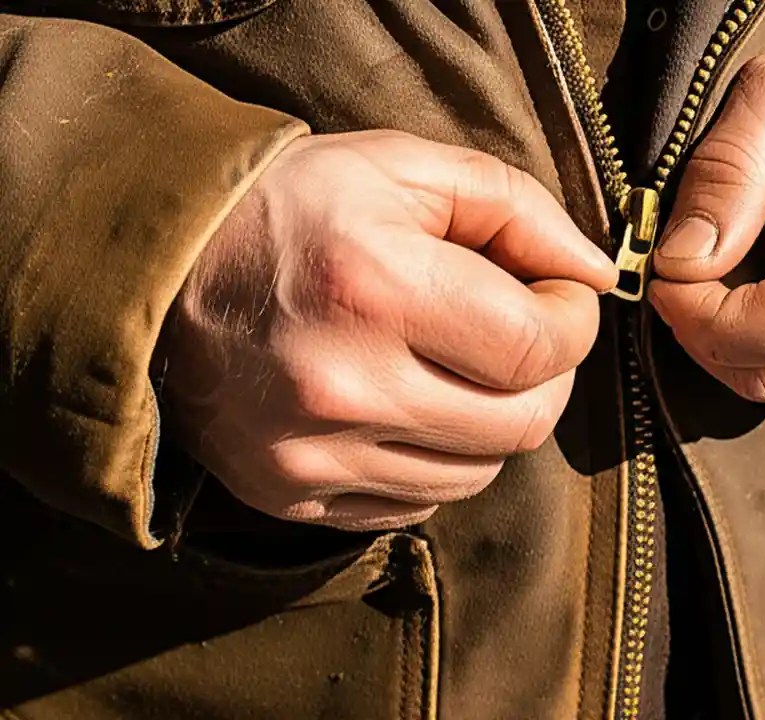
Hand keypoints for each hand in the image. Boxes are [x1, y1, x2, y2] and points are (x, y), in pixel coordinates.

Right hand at [157, 130, 615, 530]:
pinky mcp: (291, 498)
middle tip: (520, 333)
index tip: (556, 295)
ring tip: (454, 365)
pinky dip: (435, 460)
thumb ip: (517, 208)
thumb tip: (600, 273)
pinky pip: (417, 505)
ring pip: (478, 472)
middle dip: (545, 375)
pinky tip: (404, 406)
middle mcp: (344, 386)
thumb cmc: (292, 208)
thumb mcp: (402, 167)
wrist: (155, 272)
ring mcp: (312, 455)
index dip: (573, 321)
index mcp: (377, 287)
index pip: (541, 349)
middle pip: (523, 423)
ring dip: (492, 420)